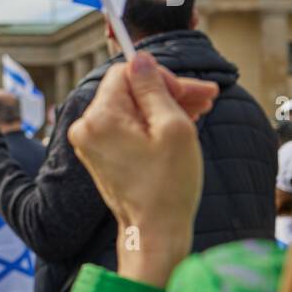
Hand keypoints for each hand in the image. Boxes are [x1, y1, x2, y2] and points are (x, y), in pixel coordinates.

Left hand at [67, 51, 217, 287]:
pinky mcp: (100, 155)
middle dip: (168, 91)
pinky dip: (152, 124)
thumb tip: (140, 59)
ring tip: (201, 110)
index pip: (125, 74)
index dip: (161, 78)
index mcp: (99, 118)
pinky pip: (126, 127)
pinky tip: (181, 124)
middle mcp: (85, 128)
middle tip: (206, 97)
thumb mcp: (172, 127)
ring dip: (165, 106)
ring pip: (131, 109)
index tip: (189, 92)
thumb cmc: (168, 185)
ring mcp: (90, 143)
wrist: (154, 233)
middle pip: (128, 91)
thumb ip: (154, 88)